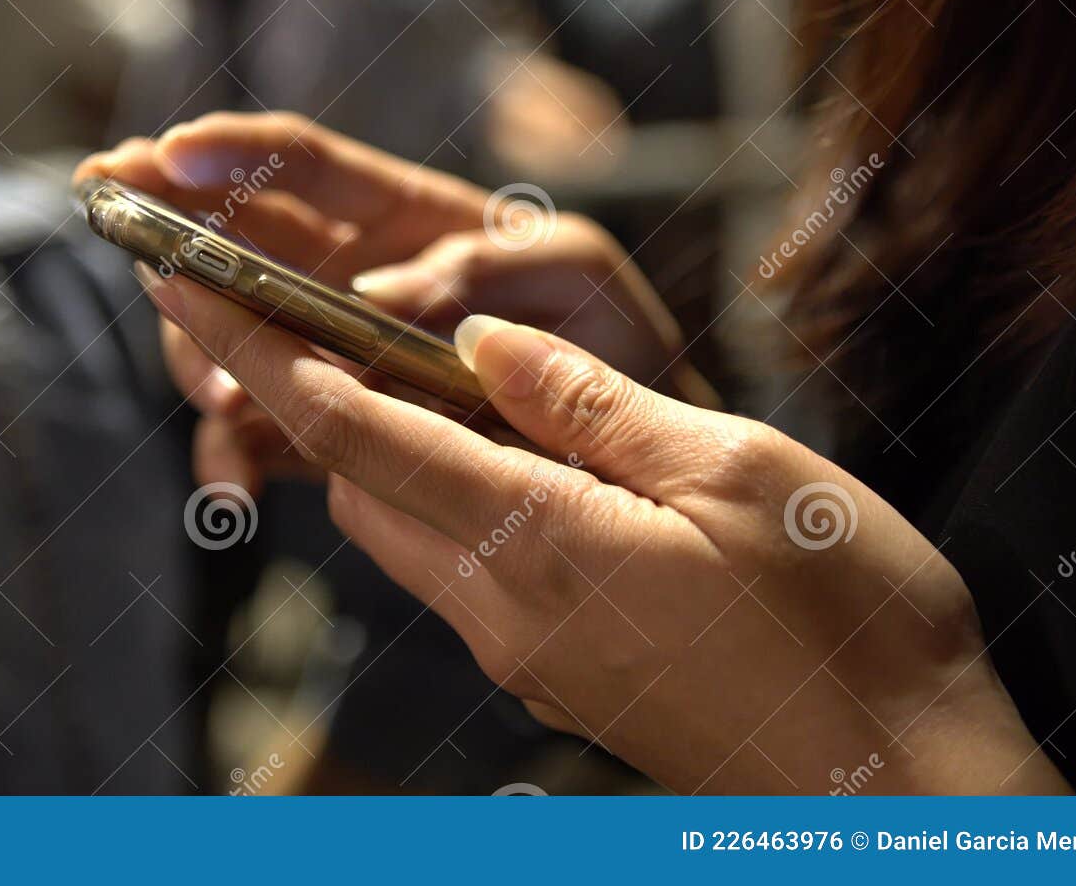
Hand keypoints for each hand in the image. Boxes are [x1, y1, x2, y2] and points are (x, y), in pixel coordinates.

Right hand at [72, 112, 709, 496]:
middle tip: (136, 250)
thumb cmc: (609, 340)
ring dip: (204, 364)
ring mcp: (332, 351)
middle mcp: (351, 276)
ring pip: (230, 339)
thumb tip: (383, 294)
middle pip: (234, 244)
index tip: (167, 157)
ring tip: (222, 399)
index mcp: (403, 219)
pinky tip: (235, 489)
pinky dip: (237, 458)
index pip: (299, 166)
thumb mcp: (573, 276)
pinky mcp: (332, 426)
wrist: (631, 451)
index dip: (229, 152)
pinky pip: (260, 432)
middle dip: (170, 235)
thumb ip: (490, 267)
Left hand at [127, 262, 1068, 793]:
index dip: (259, 351)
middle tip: (275, 304)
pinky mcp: (555, 671)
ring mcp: (524, 650)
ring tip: (379, 362)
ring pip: (402, 526)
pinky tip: (487, 453)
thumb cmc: (842, 625)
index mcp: (537, 542)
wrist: (893, 792)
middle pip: (356, 482)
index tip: (182, 283)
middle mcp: (501, 607)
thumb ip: (591, 406)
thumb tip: (479, 342)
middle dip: (296, 392)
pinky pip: (460, 565)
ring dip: (369, 444)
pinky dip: (439, 495)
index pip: (353, 430)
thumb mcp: (733, 472)